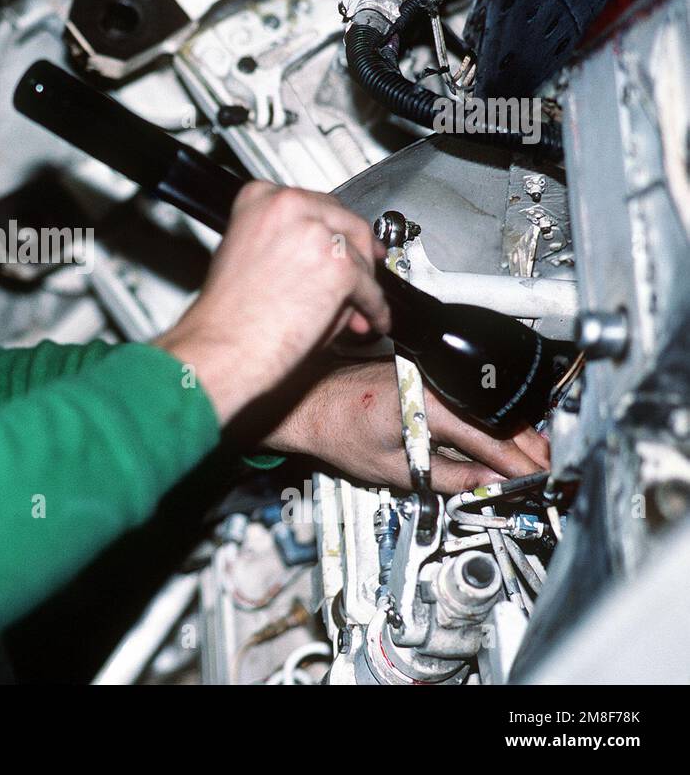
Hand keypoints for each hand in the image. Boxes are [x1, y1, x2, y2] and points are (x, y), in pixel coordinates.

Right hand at [154, 182, 389, 423]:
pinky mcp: (339, 265)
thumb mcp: (247, 257)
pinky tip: (371, 319)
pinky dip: (374, 308)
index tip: (342, 243)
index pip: (316, 204)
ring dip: (365, 284)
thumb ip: (287, 244)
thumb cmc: (226, 313)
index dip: (332, 230)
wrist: (221, 346)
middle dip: (358, 252)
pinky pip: (370, 288)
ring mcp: (316, 233)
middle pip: (346, 222)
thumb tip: (326, 256)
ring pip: (361, 256)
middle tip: (363, 274)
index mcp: (260, 197)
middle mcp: (288, 205)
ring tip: (360, 309)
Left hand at [265, 360, 550, 492]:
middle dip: (527, 446)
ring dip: (514, 430)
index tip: (538, 479)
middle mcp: (434, 381)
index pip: (489, 438)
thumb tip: (490, 484)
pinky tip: (501, 434)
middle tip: (548, 471)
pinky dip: (490, 417)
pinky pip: (470, 396)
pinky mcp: (425, 372)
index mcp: (427, 404)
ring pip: (487, 405)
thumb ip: (450, 477)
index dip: (518, 463)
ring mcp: (431, 373)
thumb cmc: (337, 431)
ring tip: (534, 457)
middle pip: (498, 416)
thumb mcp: (396, 469)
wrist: (307, 402)